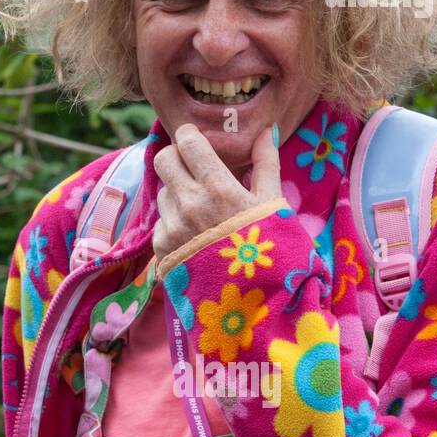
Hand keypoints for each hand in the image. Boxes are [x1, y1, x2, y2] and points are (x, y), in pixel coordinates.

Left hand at [152, 123, 281, 259]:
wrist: (255, 304)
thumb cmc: (271, 251)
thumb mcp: (274, 205)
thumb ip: (265, 165)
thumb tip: (264, 131)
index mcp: (219, 189)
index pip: (187, 143)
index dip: (189, 136)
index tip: (195, 139)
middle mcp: (189, 205)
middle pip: (163, 159)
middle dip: (176, 157)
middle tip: (192, 166)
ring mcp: (172, 227)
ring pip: (164, 191)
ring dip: (178, 193)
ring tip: (203, 211)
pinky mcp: (161, 248)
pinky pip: (161, 221)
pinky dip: (175, 222)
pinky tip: (196, 236)